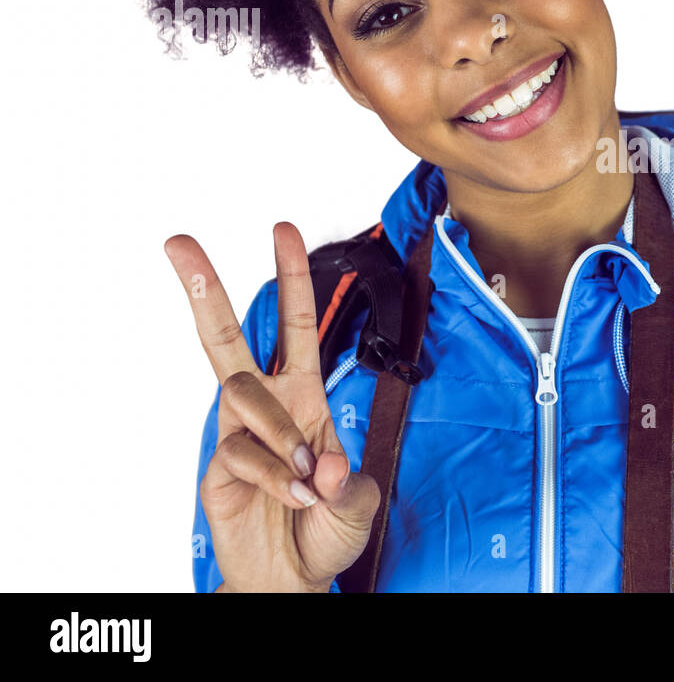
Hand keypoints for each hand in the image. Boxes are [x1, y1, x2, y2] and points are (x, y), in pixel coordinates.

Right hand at [167, 222, 380, 591]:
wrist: (295, 581)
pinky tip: (295, 497)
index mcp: (304, 395)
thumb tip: (327, 463)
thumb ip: (351, 483)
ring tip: (309, 479)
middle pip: (228, 338)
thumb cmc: (325, 530)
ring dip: (282, 431)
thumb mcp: (359, 503)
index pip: (295, 327)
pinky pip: (242, 453)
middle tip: (178, 242)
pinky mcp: (218, 469)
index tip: (282, 229)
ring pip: (244, 394)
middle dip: (206, 288)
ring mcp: (237, 435)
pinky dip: (276, 475)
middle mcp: (267, 406)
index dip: (290, 279)